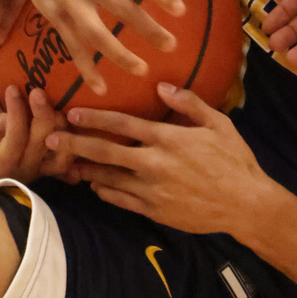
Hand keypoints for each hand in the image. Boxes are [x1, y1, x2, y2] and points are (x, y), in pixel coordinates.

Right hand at [0, 89, 66, 182]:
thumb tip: (7, 122)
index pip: (15, 142)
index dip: (17, 116)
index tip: (13, 89)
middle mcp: (19, 172)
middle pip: (40, 145)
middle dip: (41, 116)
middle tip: (37, 91)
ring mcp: (35, 166)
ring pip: (59, 150)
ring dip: (59, 123)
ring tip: (51, 99)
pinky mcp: (46, 157)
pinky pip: (65, 149)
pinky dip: (69, 133)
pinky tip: (68, 111)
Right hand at [15, 0, 183, 83]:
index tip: (180, 11)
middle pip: (119, 7)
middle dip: (146, 28)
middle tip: (171, 45)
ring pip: (94, 32)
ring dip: (119, 54)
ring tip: (142, 69)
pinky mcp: (55, 16)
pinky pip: (72, 45)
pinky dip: (85, 68)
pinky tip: (101, 87)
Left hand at [51, 83, 279, 233]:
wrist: (246, 204)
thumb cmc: (235, 160)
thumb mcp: (219, 123)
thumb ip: (188, 102)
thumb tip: (161, 86)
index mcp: (168, 139)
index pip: (122, 125)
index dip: (94, 118)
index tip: (72, 112)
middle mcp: (154, 164)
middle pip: (105, 153)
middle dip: (75, 144)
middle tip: (51, 139)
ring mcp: (152, 191)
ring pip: (108, 180)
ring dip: (85, 171)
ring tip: (65, 164)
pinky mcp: (154, 211)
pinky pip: (121, 201)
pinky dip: (105, 193)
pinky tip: (95, 187)